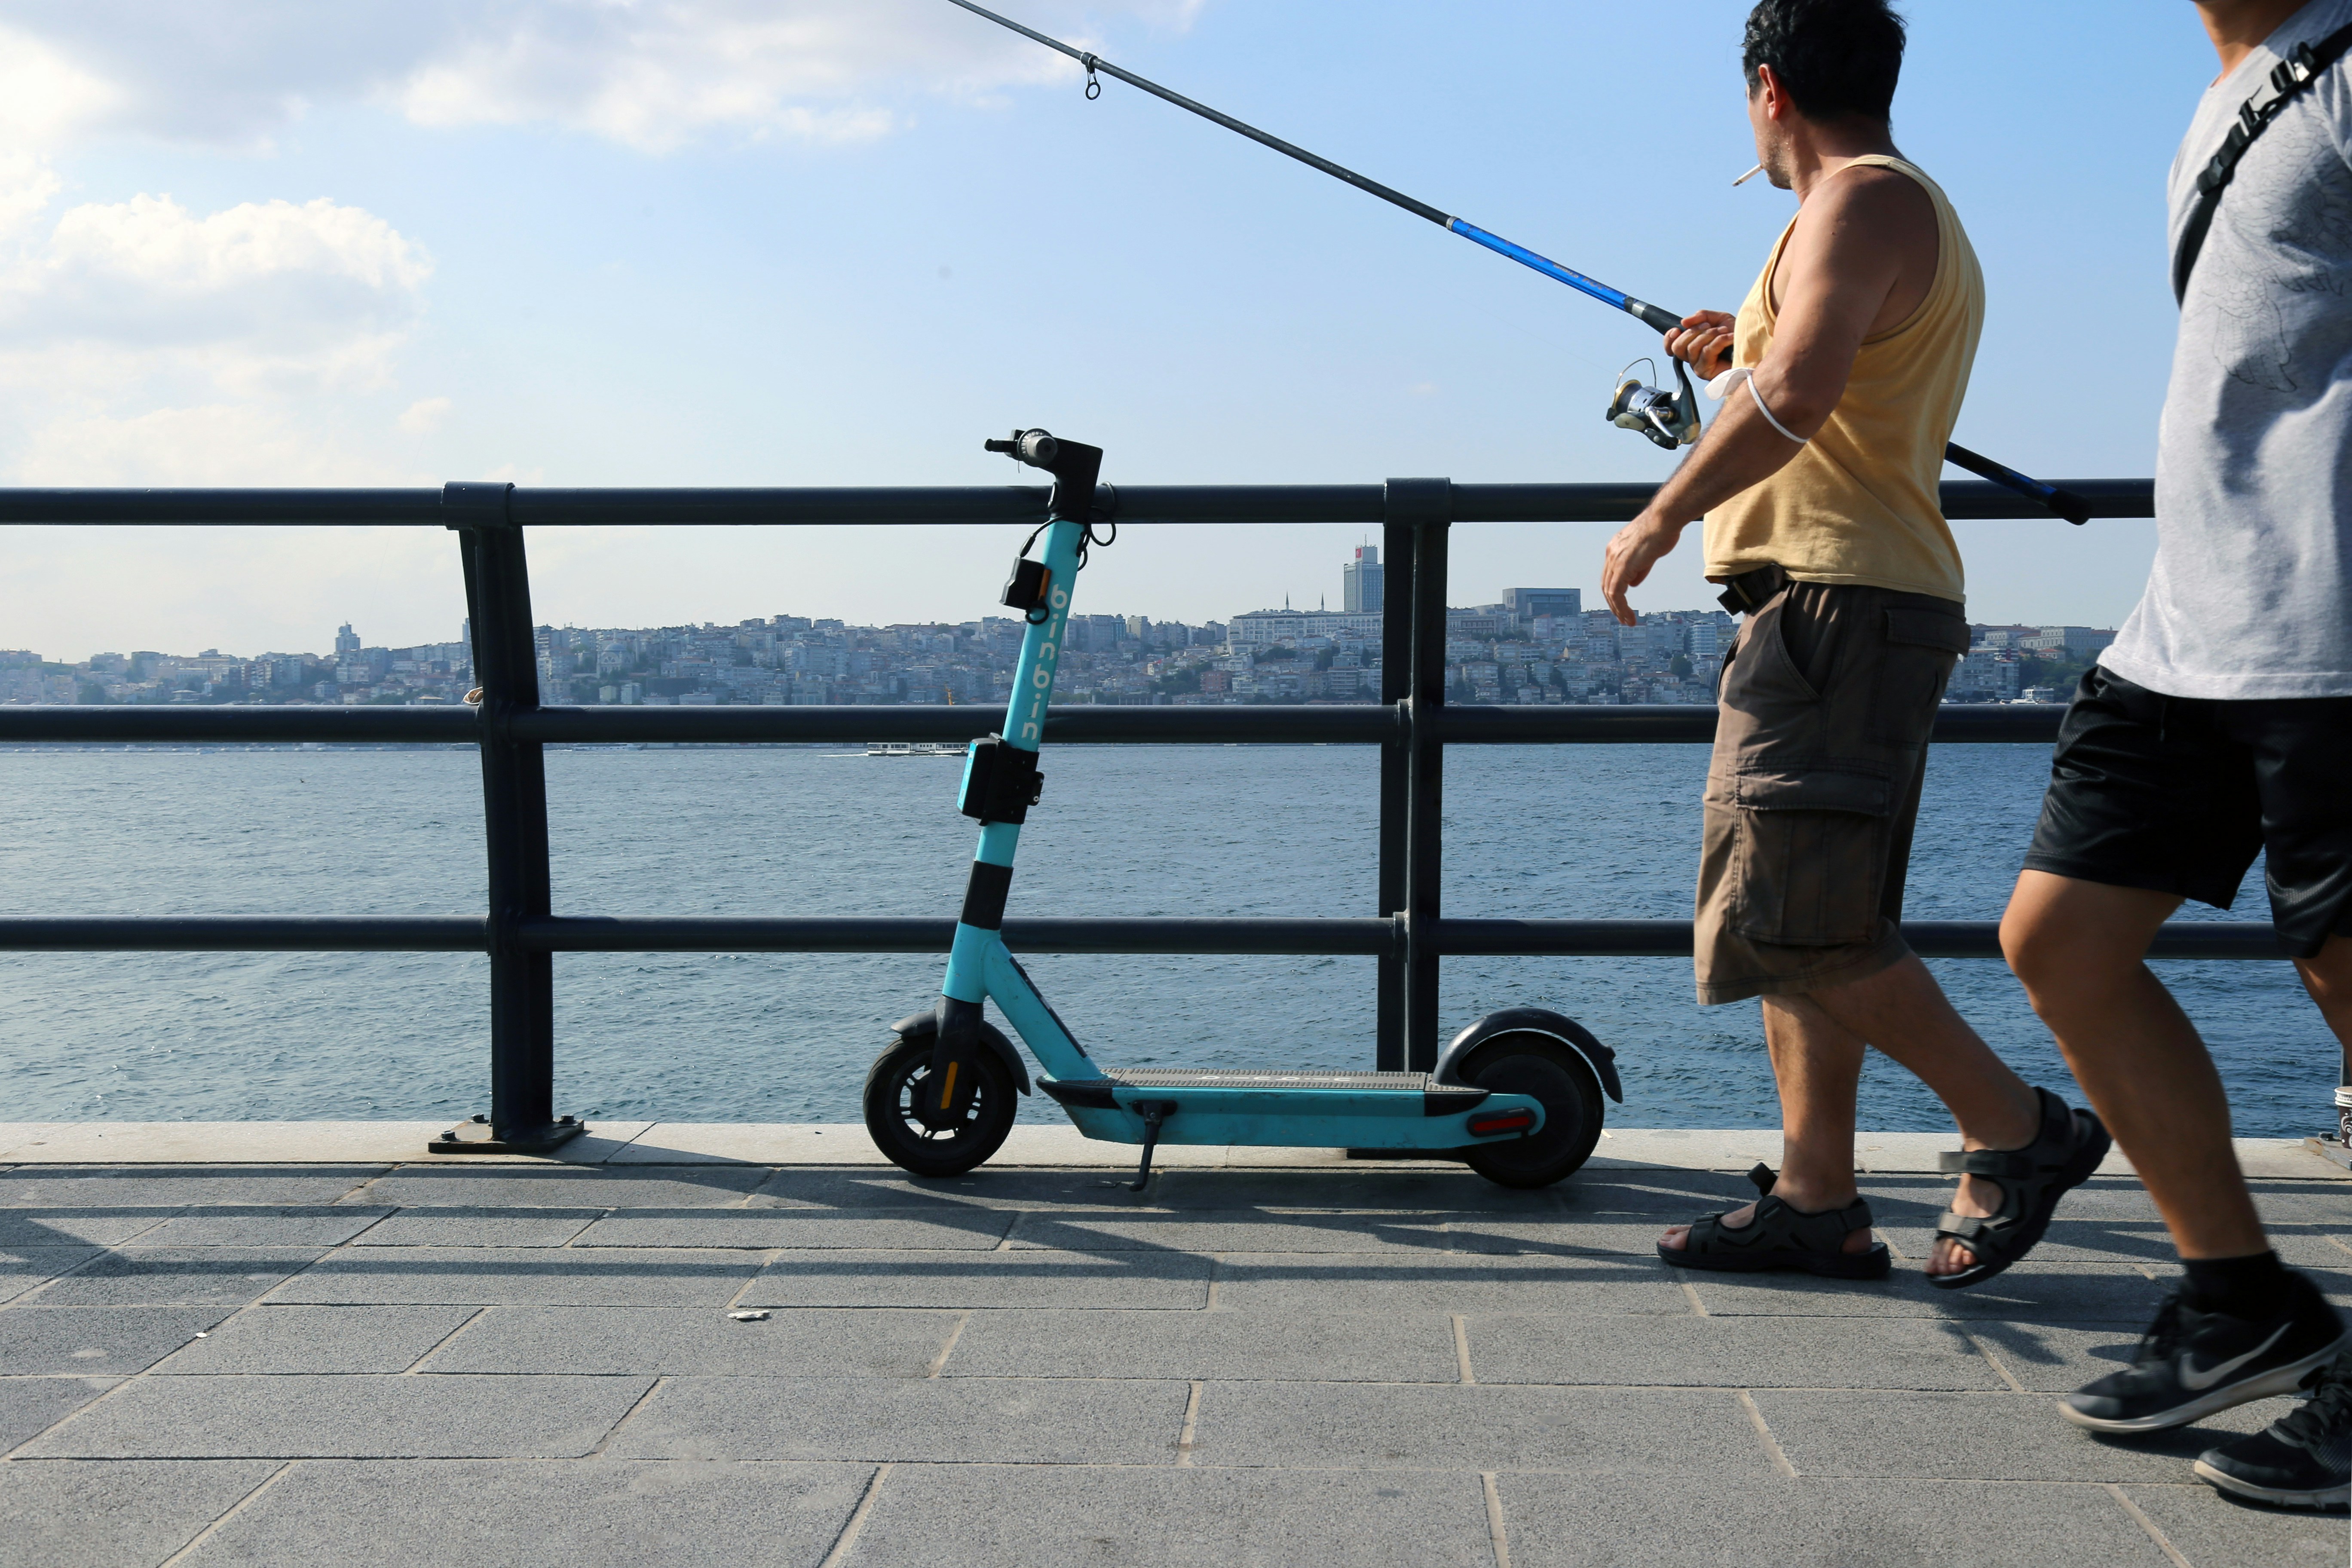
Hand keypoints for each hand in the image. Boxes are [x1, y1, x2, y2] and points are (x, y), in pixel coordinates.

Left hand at [1601, 508, 1686, 624]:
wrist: (1665, 518)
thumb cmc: (1662, 529)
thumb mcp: (1648, 552)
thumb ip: (1639, 569)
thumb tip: (1633, 583)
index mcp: (1616, 548)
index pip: (1610, 575)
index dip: (1614, 592)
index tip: (1621, 604)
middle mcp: (1611, 553)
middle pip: (1606, 585)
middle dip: (1614, 604)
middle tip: (1622, 617)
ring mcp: (1615, 559)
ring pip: (1609, 591)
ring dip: (1618, 609)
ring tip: (1627, 621)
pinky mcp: (1622, 566)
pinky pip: (1616, 592)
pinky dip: (1621, 606)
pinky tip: (1629, 615)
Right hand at [1662, 310, 1734, 379]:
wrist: (1755, 348)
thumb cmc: (1737, 335)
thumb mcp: (1719, 319)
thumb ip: (1702, 316)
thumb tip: (1684, 322)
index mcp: (1693, 347)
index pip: (1671, 347)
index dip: (1668, 339)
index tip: (1677, 329)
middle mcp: (1693, 359)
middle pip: (1678, 347)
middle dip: (1693, 332)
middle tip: (1709, 326)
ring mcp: (1699, 367)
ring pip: (1692, 348)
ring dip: (1709, 335)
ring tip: (1724, 331)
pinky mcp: (1708, 372)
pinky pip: (1706, 352)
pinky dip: (1719, 341)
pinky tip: (1730, 337)